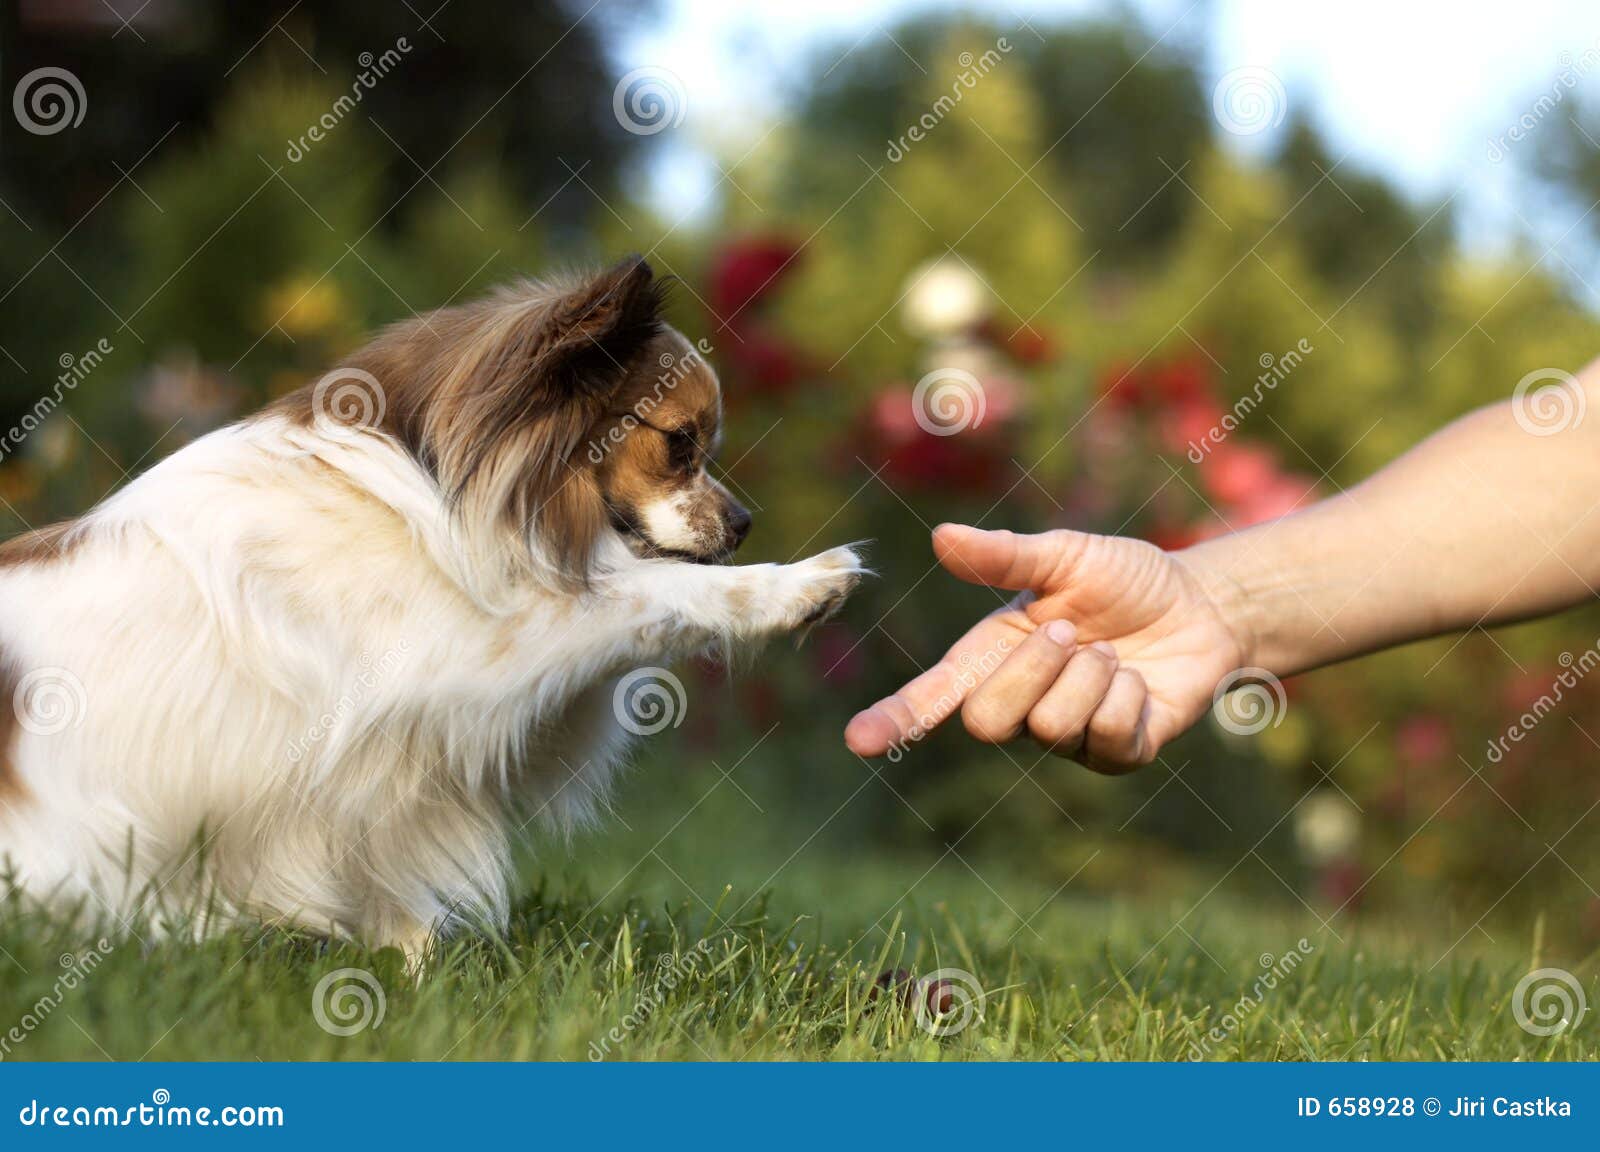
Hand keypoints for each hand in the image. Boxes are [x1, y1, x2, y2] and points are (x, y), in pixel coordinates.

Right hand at [843, 523, 1250, 772]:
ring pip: (1050, 726)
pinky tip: (1137, 680)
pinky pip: (1105, 737)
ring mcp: (1066, 735)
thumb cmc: (1123, 579)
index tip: (858, 740)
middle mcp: (1020, 702)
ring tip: (1109, 652)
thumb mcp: (1065, 556)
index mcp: (992, 655)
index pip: (932, 696)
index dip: (894, 718)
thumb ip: (1005, 556)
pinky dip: (1126, 695)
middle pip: (987, 719)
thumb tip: (941, 537)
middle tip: (1071, 631)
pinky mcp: (1115, 753)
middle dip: (1032, 667)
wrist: (1200, 605)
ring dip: (1088, 675)